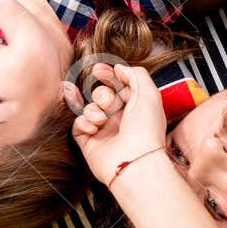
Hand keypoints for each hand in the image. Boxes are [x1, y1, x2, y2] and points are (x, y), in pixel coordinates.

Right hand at [63, 64, 168, 186]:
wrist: (135, 160)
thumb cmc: (146, 129)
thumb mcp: (148, 93)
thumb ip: (135, 74)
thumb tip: (119, 68)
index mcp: (135, 107)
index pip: (117, 86)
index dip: (107, 76)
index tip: (98, 70)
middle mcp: (120, 118)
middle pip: (101, 95)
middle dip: (102, 95)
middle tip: (109, 103)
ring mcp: (104, 130)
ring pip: (88, 108)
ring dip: (93, 110)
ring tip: (102, 119)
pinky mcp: (89, 142)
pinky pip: (78, 125)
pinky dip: (83, 123)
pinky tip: (94, 128)